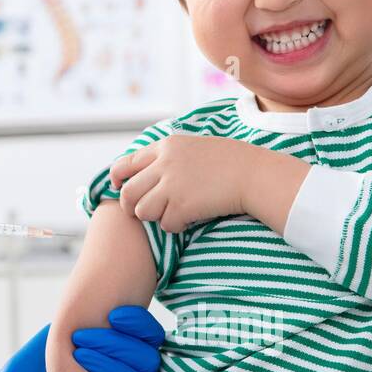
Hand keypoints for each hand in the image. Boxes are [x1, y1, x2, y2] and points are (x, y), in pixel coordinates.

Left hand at [109, 134, 264, 232]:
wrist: (253, 174)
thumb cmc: (229, 161)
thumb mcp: (193, 146)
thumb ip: (168, 156)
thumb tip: (146, 171)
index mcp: (165, 146)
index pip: (125, 163)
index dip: (117, 180)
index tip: (119, 188)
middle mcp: (164, 164)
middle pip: (128, 192)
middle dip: (130, 206)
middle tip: (141, 213)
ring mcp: (172, 185)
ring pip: (142, 211)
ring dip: (154, 217)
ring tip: (171, 214)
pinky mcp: (183, 205)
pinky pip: (165, 224)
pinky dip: (175, 226)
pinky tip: (189, 219)